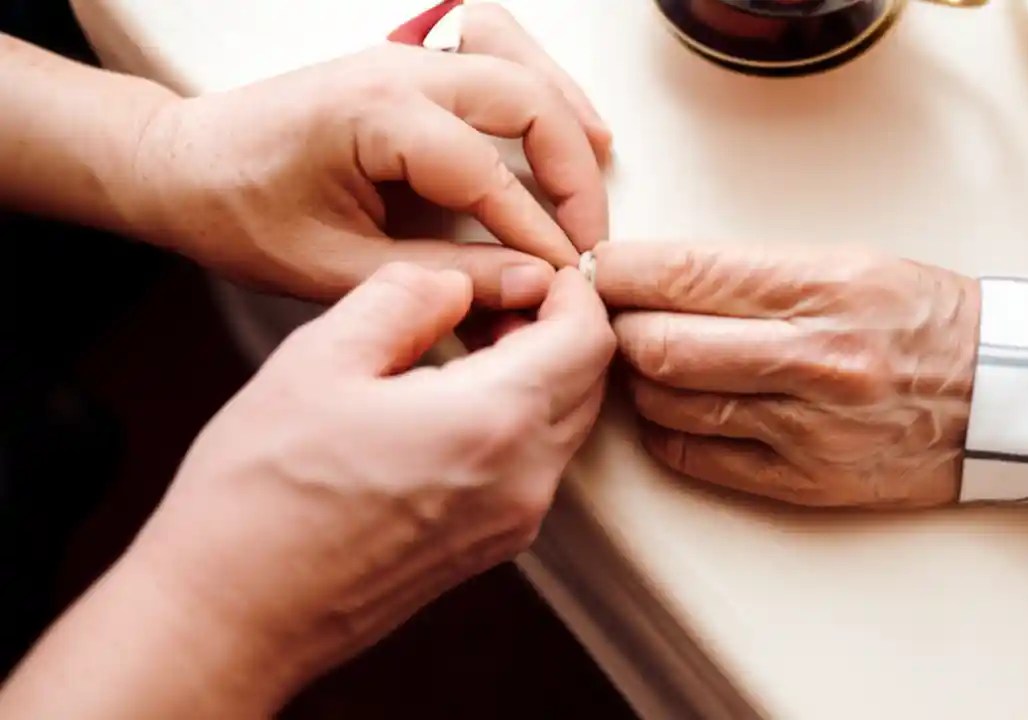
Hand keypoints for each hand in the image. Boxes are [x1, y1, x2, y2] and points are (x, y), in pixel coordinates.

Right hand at [0, 264, 614, 716]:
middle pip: (589, 382)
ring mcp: (511, 523)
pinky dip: (518, 421)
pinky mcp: (489, 548)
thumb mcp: (320, 358)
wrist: (230, 615)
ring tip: (463, 348)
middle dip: (556, 329)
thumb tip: (457, 283)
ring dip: (538, 376)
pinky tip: (448, 405)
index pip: (589, 338)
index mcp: (494, 422)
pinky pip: (535, 465)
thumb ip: (405, 297)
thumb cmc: (260, 491)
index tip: (525, 268)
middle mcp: (524, 480)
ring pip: (566, 425)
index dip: (569, 288)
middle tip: (489, 302)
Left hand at [128, 3, 610, 305]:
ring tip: (599, 167)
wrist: (183, 166)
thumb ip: (443, 278)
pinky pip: (495, 53)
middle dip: (572, 172)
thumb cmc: (240, 212)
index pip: (489, 174)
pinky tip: (558, 123)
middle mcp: (398, 71)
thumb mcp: (338, 269)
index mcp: (375, 117)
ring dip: (566, 112)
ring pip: (519, 59)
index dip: (541, 234)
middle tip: (589, 239)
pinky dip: (537, 86)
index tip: (570, 281)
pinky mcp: (407, 66)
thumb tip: (530, 286)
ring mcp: (404, 58)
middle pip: (527, 99)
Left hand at [595, 242, 979, 507]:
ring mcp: (809, 427)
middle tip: (609, 316)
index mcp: (823, 286)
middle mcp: (814, 358)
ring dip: (639, 381)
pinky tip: (678, 409)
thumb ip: (748, 272)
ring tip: (648, 361)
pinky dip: (669, 433)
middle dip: (615, 327)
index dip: (618, 270)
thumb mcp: (847, 262)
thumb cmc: (924, 316)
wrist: (1007, 391)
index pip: (683, 272)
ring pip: (671, 405)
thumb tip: (655, 275)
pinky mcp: (808, 482)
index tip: (597, 266)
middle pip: (660, 345)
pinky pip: (699, 460)